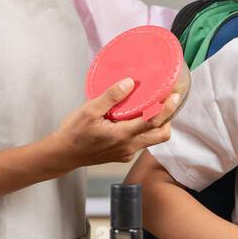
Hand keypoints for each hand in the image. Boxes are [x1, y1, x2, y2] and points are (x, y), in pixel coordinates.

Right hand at [48, 78, 180, 166]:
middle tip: (167, 102)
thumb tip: (130, 83)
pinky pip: (139, 143)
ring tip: (152, 107)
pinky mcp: (122, 155)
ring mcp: (126, 153)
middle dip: (168, 119)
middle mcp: (129, 146)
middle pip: (160, 135)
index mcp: (122, 135)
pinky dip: (143, 131)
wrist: (62, 154)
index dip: (167, 109)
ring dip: (156, 125)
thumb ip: (111, 97)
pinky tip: (134, 119)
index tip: (175, 95)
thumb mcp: (89, 110)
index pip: (152, 122)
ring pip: (151, 140)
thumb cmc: (73, 132)